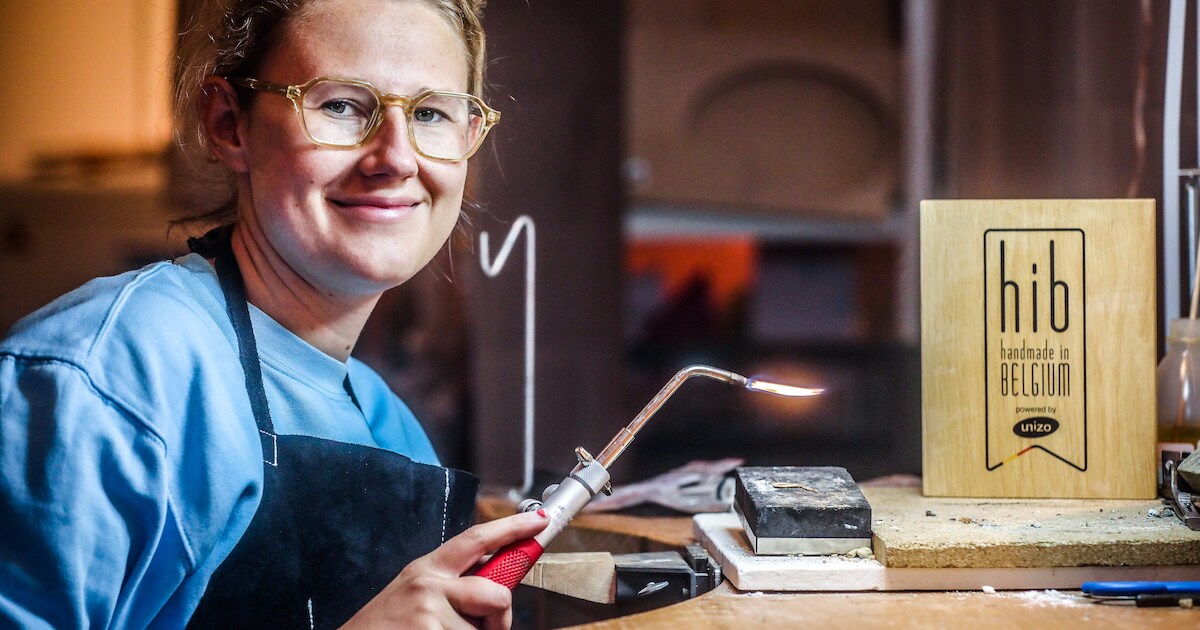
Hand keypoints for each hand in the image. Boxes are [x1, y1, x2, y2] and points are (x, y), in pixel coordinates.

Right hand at [342, 510, 548, 628]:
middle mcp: (428, 584)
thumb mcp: (414, 593)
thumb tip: (495, 580)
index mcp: (427, 568)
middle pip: (497, 593)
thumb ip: (452, 583)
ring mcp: (428, 612)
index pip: (476, 539)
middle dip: (499, 618)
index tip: (539, 522)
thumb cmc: (385, 626)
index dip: (511, 528)